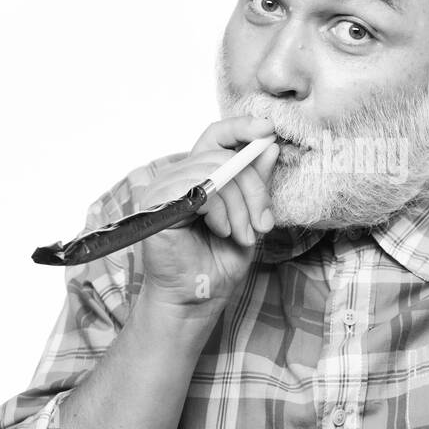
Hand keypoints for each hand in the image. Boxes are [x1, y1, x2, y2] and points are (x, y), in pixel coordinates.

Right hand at [136, 116, 278, 308]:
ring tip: (242, 235)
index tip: (269, 130)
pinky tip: (222, 232)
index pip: (217, 136)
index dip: (242, 127)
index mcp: (200, 176)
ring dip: (240, 207)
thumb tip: (269, 145)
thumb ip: (257, 183)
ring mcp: (166, 188)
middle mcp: (180, 176)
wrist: (197, 300)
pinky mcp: (158, 204)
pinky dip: (221, 212)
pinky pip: (200, 189)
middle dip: (254, 188)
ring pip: (216, 171)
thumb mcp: (250, 218)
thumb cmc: (218, 263)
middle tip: (263, 223)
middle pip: (224, 155)